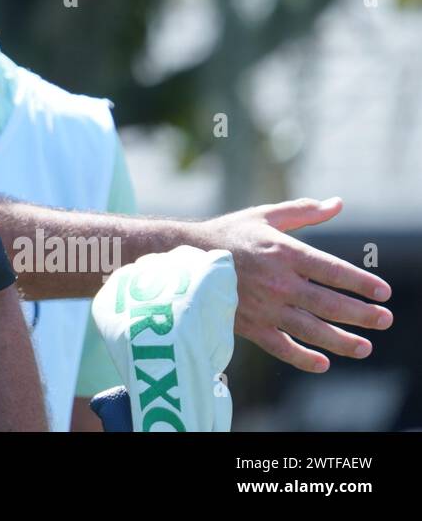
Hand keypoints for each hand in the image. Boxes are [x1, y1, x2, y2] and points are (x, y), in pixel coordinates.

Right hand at [198, 197, 392, 372]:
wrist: (181, 256)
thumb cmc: (228, 234)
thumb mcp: (264, 216)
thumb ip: (303, 212)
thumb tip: (338, 203)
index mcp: (283, 252)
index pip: (332, 269)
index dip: (361, 283)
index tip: (384, 292)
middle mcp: (277, 281)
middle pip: (328, 303)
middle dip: (361, 314)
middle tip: (384, 320)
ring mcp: (263, 306)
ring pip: (311, 329)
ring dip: (342, 341)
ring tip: (365, 347)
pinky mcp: (248, 324)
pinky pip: (280, 347)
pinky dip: (303, 358)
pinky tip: (323, 363)